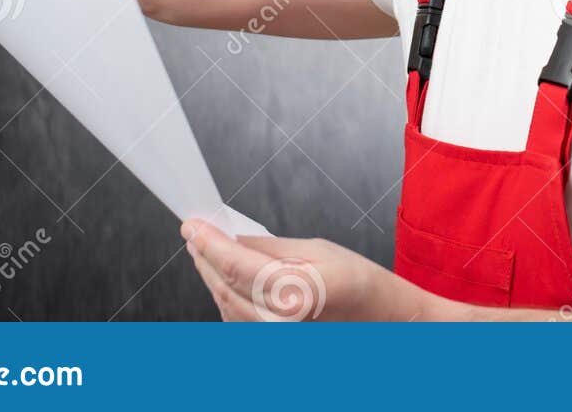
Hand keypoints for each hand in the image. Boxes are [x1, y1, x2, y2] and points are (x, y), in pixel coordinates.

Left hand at [180, 218, 458, 321]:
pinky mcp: (271, 347)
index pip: (235, 266)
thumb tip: (231, 237)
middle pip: (224, 288)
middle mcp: (278, 326)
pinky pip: (236, 323)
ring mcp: (273, 341)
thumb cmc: (356, 282)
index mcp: (294, 295)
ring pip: (225, 308)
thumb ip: (268, 248)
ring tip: (204, 250)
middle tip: (193, 232)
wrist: (381, 322)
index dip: (208, 242)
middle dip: (204, 258)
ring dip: (211, 277)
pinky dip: (225, 299)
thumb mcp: (316, 250)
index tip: (191, 224)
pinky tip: (223, 279)